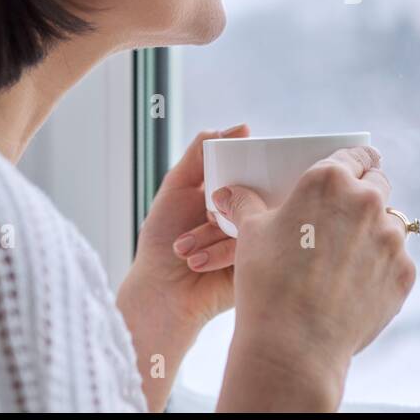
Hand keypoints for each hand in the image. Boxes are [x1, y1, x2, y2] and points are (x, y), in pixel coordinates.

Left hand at [120, 123, 249, 335]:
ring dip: (211, 231)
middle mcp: (246, 213)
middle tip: (206, 211)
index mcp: (231, 193)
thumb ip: (196, 156)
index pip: (253, 169)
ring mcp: (254, 238)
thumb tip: (231, 128)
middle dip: (228, 200)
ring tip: (183, 246)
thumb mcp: (175, 188)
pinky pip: (251, 246)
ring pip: (250, 218)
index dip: (251, 164)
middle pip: (257, 191)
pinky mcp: (258, 263)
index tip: (245, 162)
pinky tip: (196, 261)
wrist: (162, 291)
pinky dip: (218, 251)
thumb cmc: (162, 240)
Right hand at [212, 145, 416, 411]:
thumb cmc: (267, 281)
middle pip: (378, 184)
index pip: (356, 154)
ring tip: (347, 256)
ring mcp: (391, 238)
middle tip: (346, 213)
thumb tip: (227, 192)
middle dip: (365, 193)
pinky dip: (380, 267)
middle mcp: (367, 201)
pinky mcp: (404, 272)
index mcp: (330, 180)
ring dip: (374, 231)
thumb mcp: (250, 233)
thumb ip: (245, 203)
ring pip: (390, 223)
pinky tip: (355, 284)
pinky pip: (396, 260)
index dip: (355, 159)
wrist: (294, 343)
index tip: (355, 166)